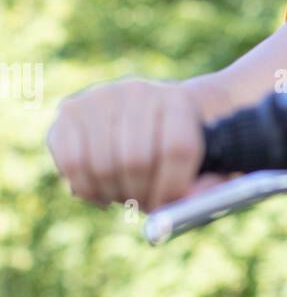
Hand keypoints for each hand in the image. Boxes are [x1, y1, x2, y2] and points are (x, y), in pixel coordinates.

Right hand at [46, 76, 228, 213]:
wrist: (147, 120)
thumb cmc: (178, 153)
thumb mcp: (204, 169)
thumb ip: (206, 190)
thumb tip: (188, 201)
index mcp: (179, 101)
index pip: (177, 148)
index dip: (172, 188)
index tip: (167, 206)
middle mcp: (138, 91)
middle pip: (136, 160)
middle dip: (139, 194)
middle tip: (142, 202)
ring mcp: (100, 97)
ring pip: (102, 167)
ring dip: (114, 194)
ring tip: (125, 193)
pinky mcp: (70, 110)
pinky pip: (71, 163)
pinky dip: (86, 188)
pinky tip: (101, 190)